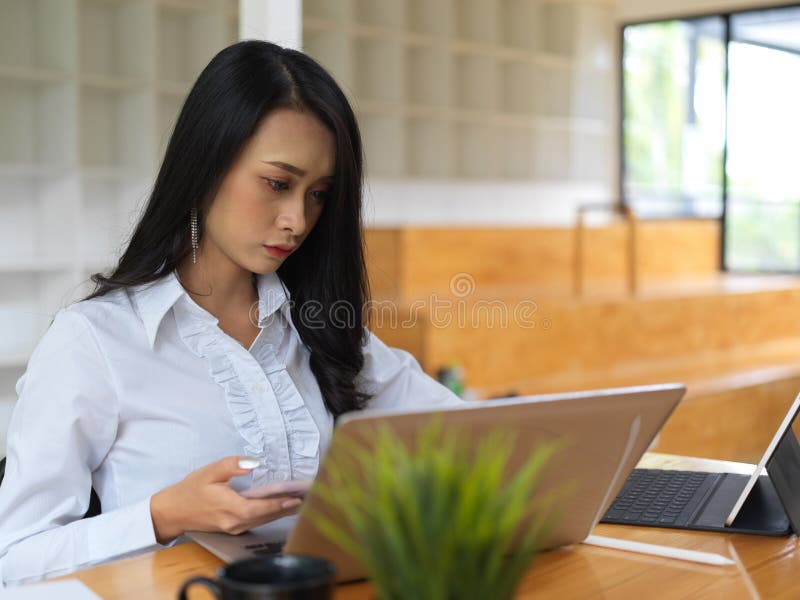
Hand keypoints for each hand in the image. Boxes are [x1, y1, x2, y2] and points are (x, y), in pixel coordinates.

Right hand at [150, 456, 303, 543]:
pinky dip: (271, 513)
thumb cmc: (190, 490)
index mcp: (232, 509)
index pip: (264, 508)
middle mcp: (236, 523)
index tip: (300, 496)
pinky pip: (257, 520)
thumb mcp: (210, 472)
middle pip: (268, 516)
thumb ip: (232, 465)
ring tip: (301, 498)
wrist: (172, 512)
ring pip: (264, 520)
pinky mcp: (233, 527)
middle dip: (288, 505)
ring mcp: (235, 527)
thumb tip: (253, 462)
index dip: (283, 502)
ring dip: (282, 510)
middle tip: (309, 495)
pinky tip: (281, 504)